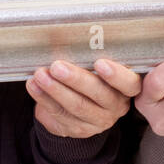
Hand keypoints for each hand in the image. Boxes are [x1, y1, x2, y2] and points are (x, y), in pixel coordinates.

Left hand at [26, 58, 140, 138]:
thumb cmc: (92, 73)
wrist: (81, 103)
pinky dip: (44, 99)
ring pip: (77, 107)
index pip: (129, 83)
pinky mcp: (79, 129)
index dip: (116, 75)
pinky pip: (60, 116)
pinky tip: (34, 87)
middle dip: (75, 79)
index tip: (99, 63)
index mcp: (127, 87)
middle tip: (57, 66)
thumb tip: (69, 34)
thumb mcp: (98, 64)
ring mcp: (98, 121)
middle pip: (98, 94)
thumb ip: (92, 54)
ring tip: (39, 75)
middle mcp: (116, 106)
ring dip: (55, 90)